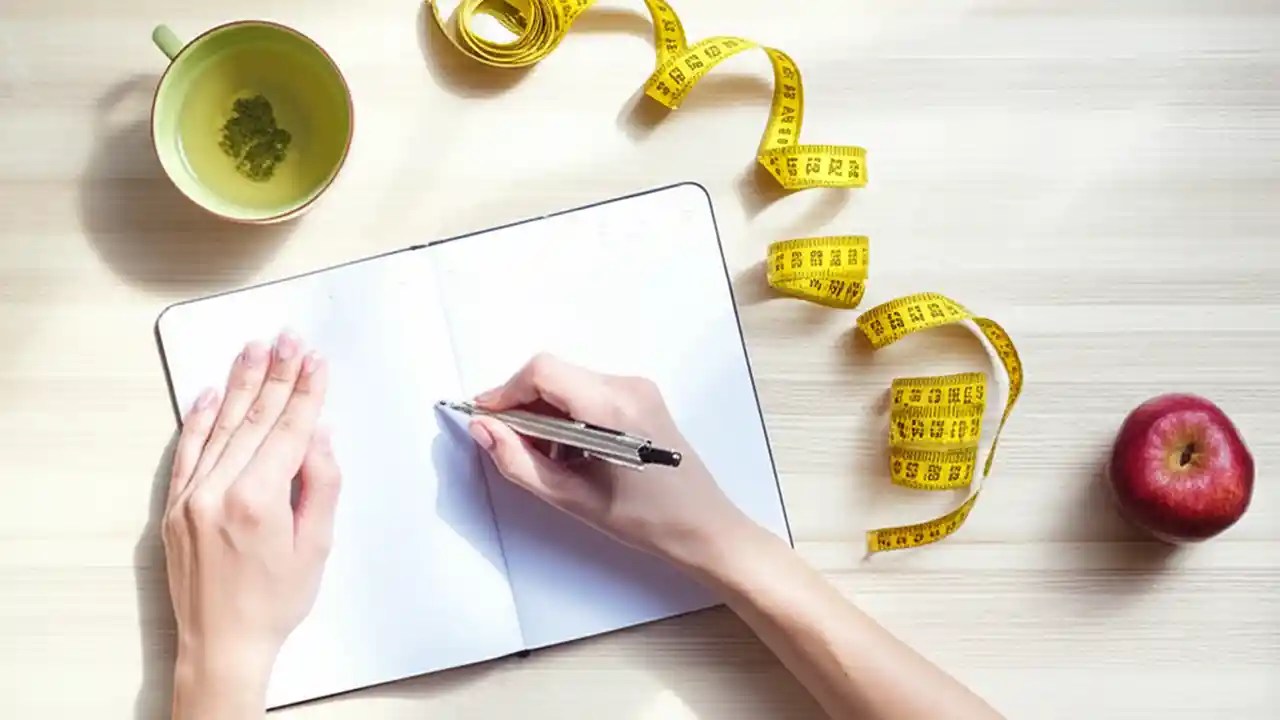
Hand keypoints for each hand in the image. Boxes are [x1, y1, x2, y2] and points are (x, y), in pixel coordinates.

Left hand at [163, 333, 341, 717]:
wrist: (222, 643)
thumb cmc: (275, 601)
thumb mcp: (316, 545)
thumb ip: (320, 484)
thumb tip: (318, 433)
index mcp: (258, 501)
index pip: (289, 431)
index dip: (307, 392)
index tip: (317, 361)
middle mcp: (218, 492)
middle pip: (255, 420)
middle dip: (277, 376)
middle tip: (291, 340)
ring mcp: (191, 497)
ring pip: (222, 427)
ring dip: (241, 384)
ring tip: (256, 349)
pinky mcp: (175, 506)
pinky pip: (188, 451)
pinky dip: (201, 419)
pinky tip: (214, 391)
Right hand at [467, 353, 755, 572]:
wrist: (703, 526)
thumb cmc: (646, 520)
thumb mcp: (572, 497)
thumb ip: (519, 461)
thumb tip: (483, 429)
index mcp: (611, 407)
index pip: (542, 372)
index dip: (505, 391)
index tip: (485, 418)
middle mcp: (627, 386)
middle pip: (554, 375)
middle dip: (524, 407)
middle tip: (513, 447)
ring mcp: (638, 388)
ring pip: (569, 383)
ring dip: (547, 414)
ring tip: (551, 460)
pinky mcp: (642, 396)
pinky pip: (589, 392)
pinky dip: (569, 416)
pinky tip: (574, 454)